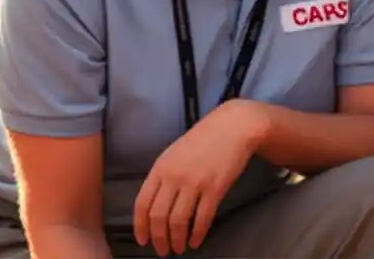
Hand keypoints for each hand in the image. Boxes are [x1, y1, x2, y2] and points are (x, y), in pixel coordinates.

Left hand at [134, 100, 269, 255]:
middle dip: (159, 239)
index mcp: (160, 168)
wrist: (232, 127)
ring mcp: (195, 182)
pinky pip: (202, 218)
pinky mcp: (215, 188)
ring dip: (177, 240)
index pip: (142, 203)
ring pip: (179, 221)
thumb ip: (163, 176)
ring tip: (179, 248)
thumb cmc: (204, 139)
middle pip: (159, 217)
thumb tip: (155, 204)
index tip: (143, 240)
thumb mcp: (175, 153)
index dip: (141, 226)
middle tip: (162, 250)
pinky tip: (196, 241)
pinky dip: (197, 234)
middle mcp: (174, 176)